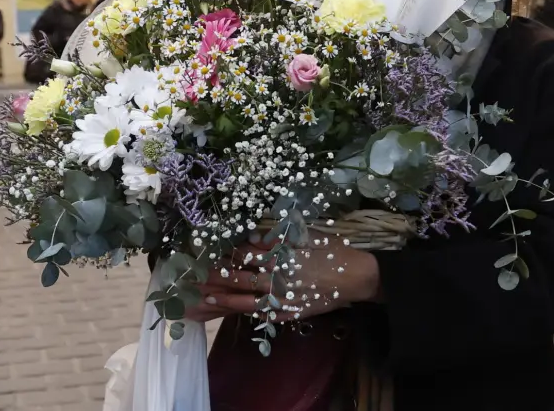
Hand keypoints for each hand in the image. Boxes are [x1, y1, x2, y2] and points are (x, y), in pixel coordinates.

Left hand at [195, 235, 380, 323]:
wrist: (357, 278)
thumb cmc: (334, 251)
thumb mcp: (308, 237)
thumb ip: (279, 239)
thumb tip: (254, 238)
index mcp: (280, 259)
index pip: (246, 256)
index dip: (227, 254)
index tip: (208, 251)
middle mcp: (278, 281)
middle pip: (241, 280)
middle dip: (218, 279)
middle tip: (195, 278)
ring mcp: (284, 300)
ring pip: (248, 301)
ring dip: (226, 300)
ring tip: (206, 298)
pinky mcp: (292, 314)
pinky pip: (266, 316)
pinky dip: (249, 314)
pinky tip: (237, 312)